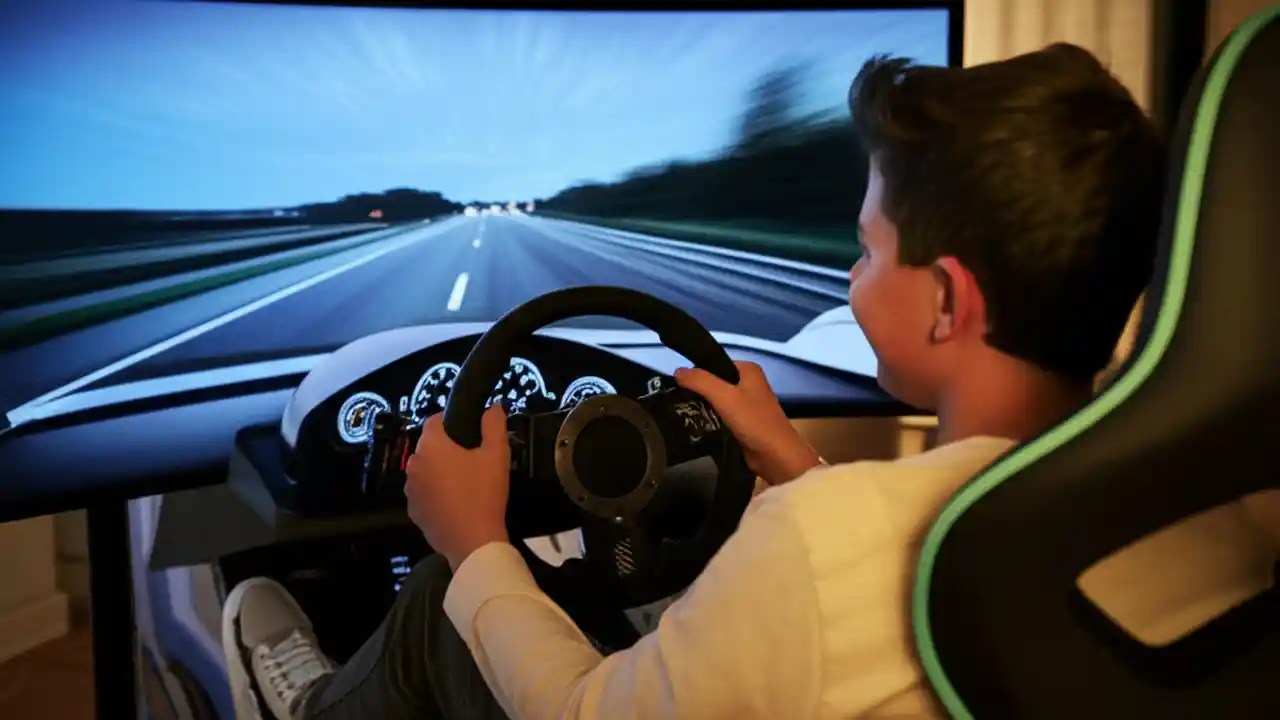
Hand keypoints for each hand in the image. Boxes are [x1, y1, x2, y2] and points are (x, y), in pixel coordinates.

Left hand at [404, 404, 510, 570]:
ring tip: (464, 484)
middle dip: (447, 449)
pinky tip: (455, 503)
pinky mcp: (413, 512)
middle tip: (473, 460)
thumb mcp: (496, 454)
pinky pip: (424, 494)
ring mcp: (411, 490)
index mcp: (431, 446)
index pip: (434, 420)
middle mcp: (413, 464)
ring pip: (426, 471)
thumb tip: (493, 406)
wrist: (473, 541)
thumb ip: (494, 424)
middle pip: (430, 447)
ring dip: (440, 472)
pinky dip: (435, 494)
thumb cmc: (484, 493)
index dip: (452, 422)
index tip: (470, 433)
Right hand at [674, 361, 820, 485]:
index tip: (677, 386)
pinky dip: (711, 419)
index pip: (714, 364)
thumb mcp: (724, 396)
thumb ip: (700, 381)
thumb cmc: (753, 422)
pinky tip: (697, 424)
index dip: (697, 373)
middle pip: (715, 382)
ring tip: (682, 412)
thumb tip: (677, 370)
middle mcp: (749, 383)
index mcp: (748, 370)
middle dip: (698, 391)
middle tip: (677, 401)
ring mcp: (748, 404)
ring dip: (703, 406)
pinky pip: (722, 415)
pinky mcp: (744, 422)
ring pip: (717, 400)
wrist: (776, 456)